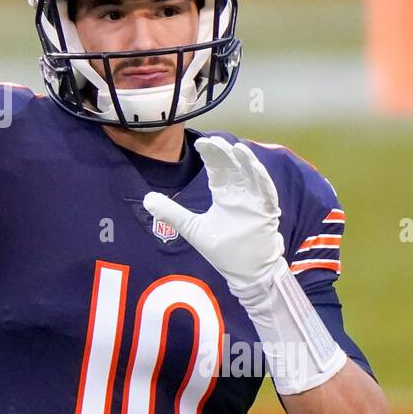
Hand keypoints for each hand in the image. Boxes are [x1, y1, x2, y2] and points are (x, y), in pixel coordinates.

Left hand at [143, 136, 284, 291]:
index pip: (218, 170)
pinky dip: (261, 180)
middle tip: (214, 140)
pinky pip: (266, 193)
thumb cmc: (223, 250)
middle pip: (233, 168)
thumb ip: (171, 213)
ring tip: (237, 148)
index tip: (200, 143)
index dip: (211, 156)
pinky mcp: (266, 212)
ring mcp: (255, 202)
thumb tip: (146, 199)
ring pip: (251, 176)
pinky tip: (254, 167)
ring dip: (246, 162)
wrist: (246, 273)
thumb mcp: (192, 229)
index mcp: (224, 196)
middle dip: (225, 154)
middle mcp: (240, 195)